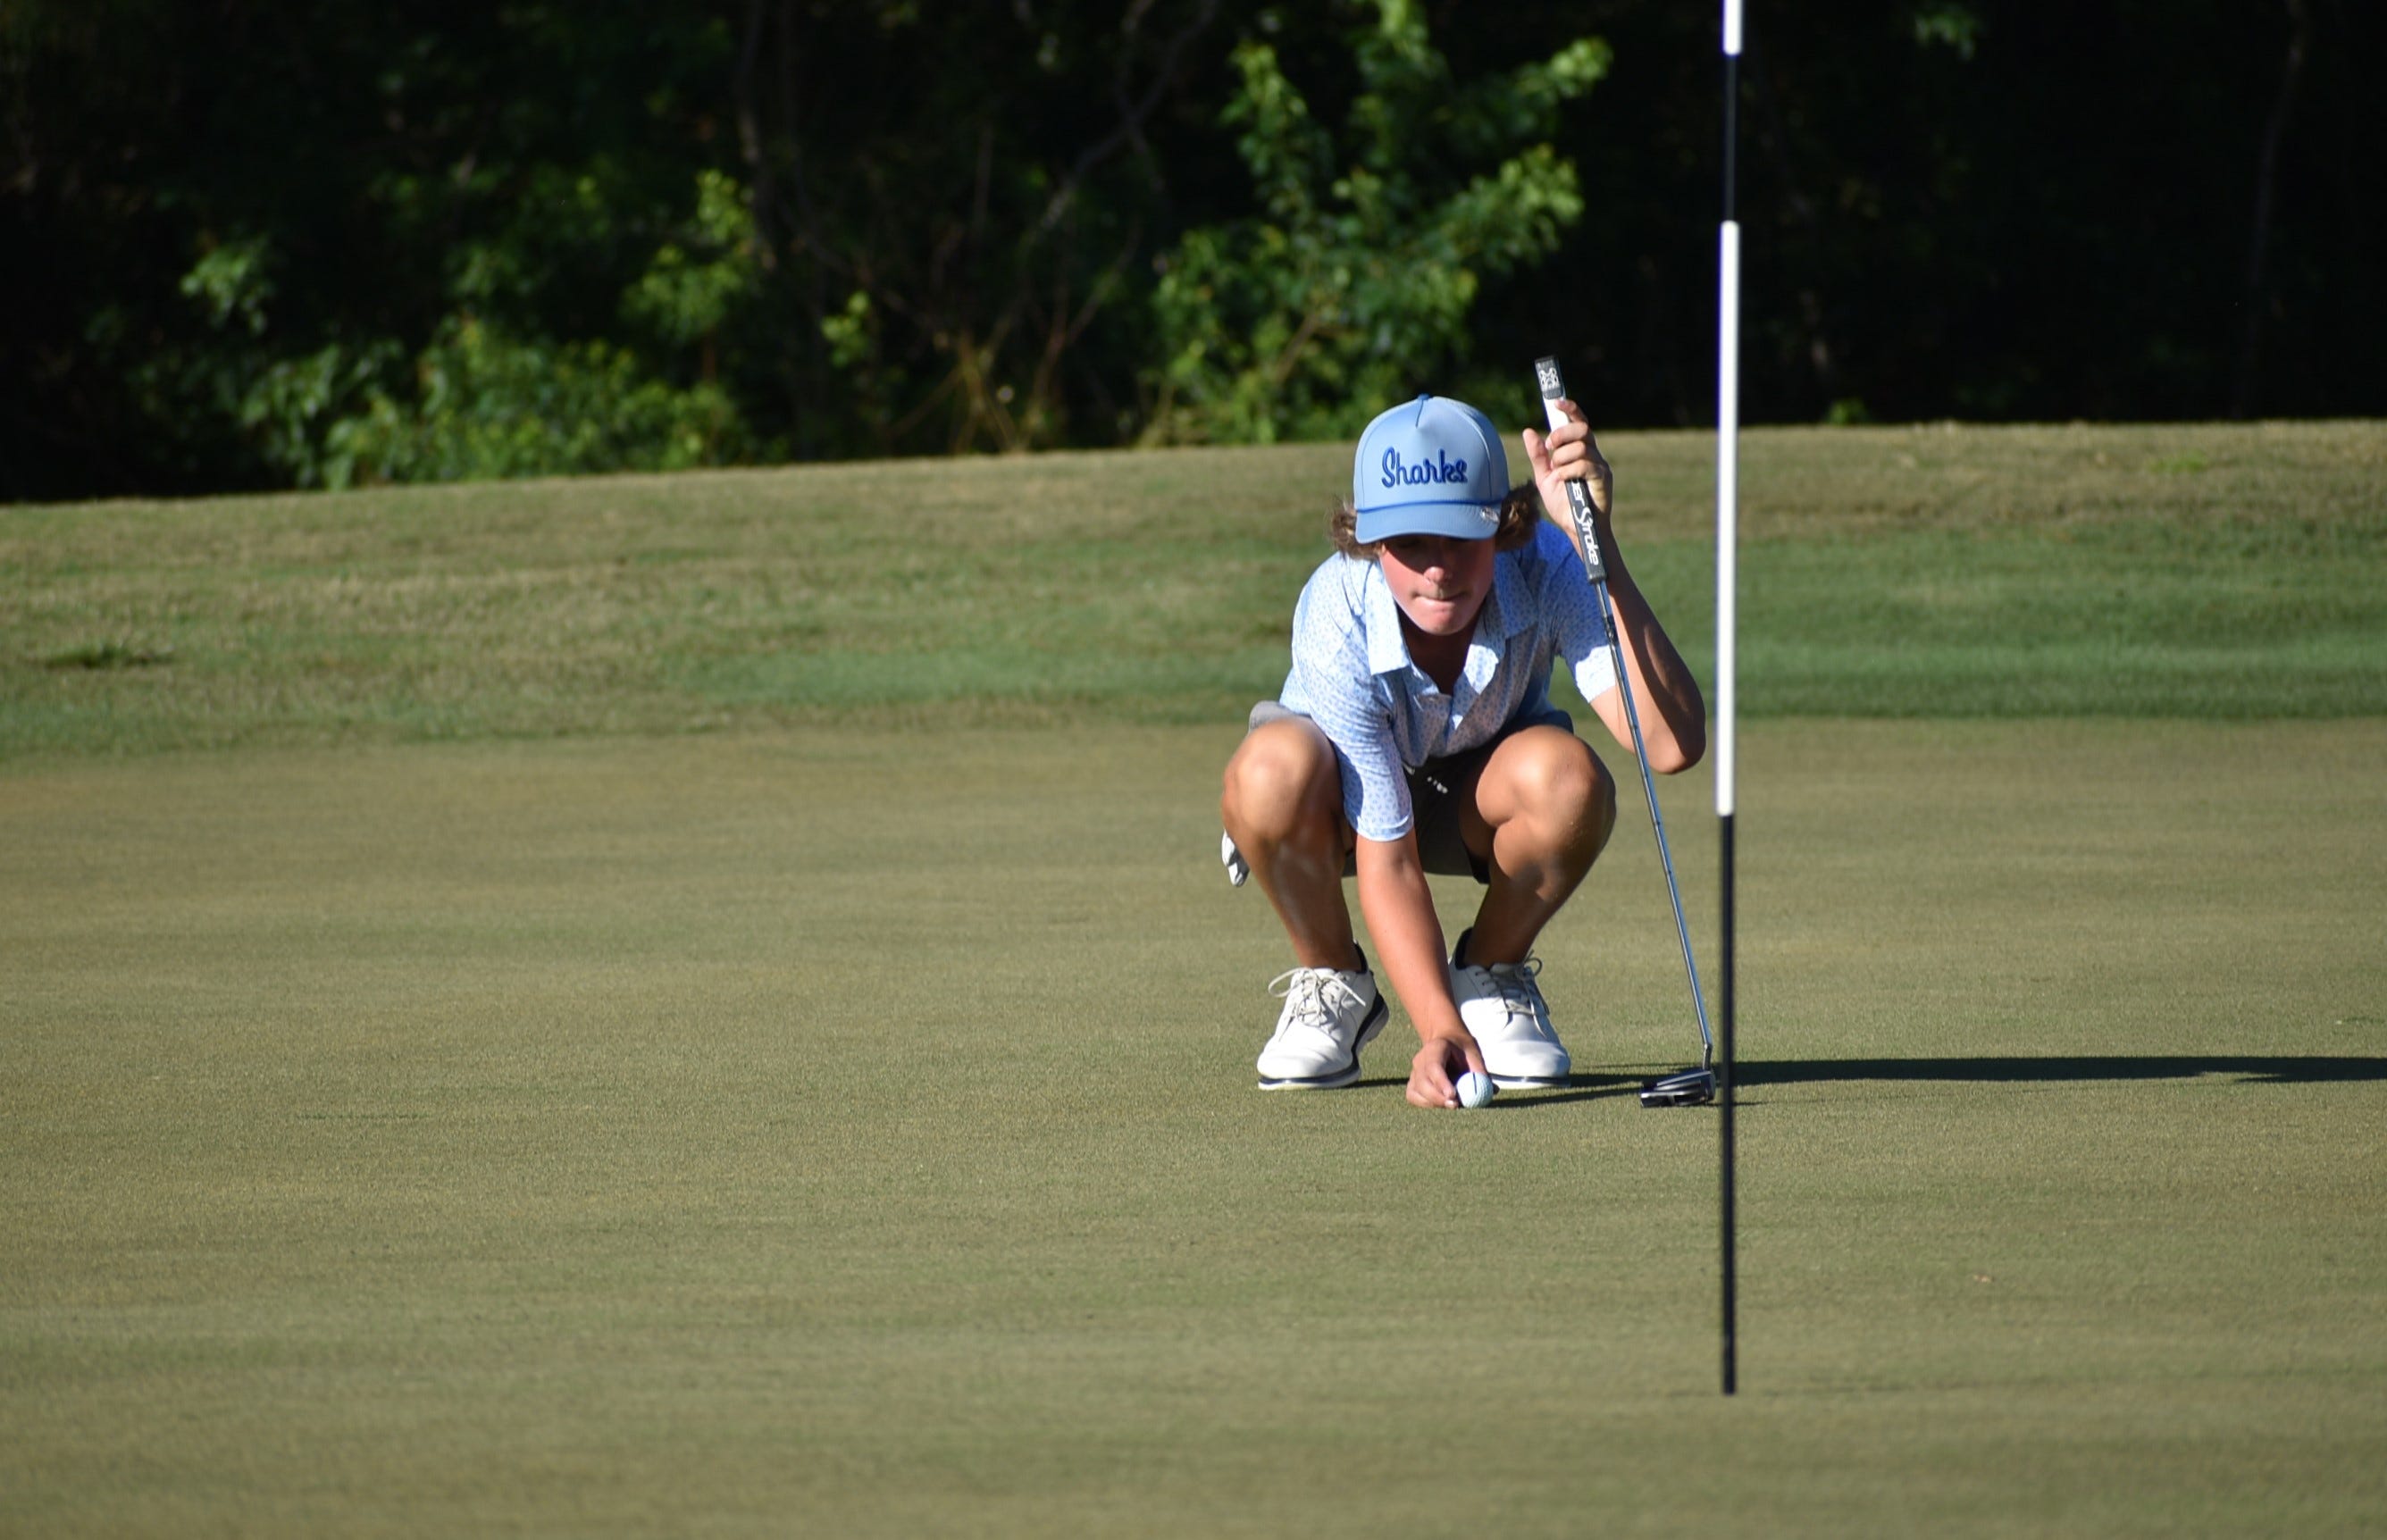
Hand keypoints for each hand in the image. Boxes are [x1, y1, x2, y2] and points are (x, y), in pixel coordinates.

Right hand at [1407, 1028, 1488, 1109]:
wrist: (1447, 1041)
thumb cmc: (1462, 1049)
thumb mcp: (1473, 1054)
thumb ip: (1480, 1071)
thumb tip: (1492, 1091)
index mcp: (1435, 1047)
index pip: (1433, 1066)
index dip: (1441, 1082)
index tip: (1453, 1095)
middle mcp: (1420, 1059)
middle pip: (1422, 1081)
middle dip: (1437, 1097)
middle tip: (1456, 1105)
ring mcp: (1414, 1072)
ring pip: (1416, 1092)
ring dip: (1433, 1102)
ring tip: (1453, 1104)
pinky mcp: (1413, 1083)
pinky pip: (1414, 1097)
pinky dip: (1427, 1104)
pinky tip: (1442, 1103)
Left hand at [1521, 398, 1613, 541]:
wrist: (1574, 528)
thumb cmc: (1562, 504)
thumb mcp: (1544, 477)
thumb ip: (1538, 456)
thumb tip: (1529, 431)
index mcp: (1580, 450)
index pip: (1580, 422)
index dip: (1571, 409)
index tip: (1556, 403)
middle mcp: (1593, 454)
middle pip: (1583, 429)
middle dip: (1562, 434)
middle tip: (1550, 447)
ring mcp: (1600, 465)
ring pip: (1581, 447)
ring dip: (1562, 457)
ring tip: (1557, 473)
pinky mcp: (1603, 479)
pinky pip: (1584, 465)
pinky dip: (1568, 470)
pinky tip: (1562, 480)